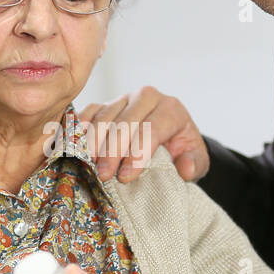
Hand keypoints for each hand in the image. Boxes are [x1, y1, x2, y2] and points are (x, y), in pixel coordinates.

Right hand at [78, 86, 208, 183]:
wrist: (169, 135)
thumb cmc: (181, 149)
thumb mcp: (196, 159)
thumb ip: (194, 163)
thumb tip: (186, 168)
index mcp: (171, 109)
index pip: (152, 128)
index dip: (138, 153)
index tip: (126, 176)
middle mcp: (146, 97)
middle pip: (125, 122)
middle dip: (113, 151)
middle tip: (105, 175)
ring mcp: (123, 98)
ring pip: (105, 116)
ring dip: (95, 143)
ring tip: (91, 166)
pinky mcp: (105, 103)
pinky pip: (89, 112)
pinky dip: (81, 129)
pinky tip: (77, 148)